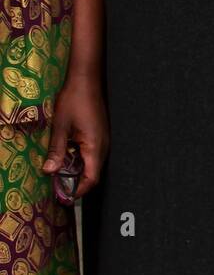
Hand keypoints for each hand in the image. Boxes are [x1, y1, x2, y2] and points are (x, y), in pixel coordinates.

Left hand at [42, 70, 108, 198]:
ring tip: (60, 172)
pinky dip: (80, 160)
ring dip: (78, 170)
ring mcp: (103, 139)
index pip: (91, 178)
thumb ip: (56, 150)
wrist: (86, 79)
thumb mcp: (60, 126)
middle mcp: (103, 145)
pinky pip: (92, 153)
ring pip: (92, 163)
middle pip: (93, 173)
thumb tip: (49, 171)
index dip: (78, 190)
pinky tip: (68, 155)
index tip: (63, 195)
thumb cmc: (74, 99)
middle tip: (58, 186)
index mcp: (95, 146)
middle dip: (76, 182)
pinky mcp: (100, 133)